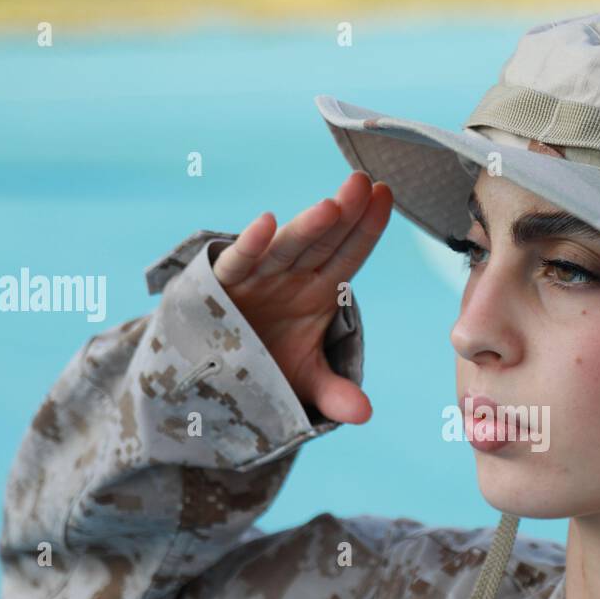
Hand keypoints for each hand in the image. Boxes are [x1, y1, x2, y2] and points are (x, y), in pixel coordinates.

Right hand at [211, 171, 392, 424]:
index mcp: (320, 289)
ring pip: (287, 247)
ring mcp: (260, 276)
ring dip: (307, 227)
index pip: (349, 254)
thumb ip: (334, 393)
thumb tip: (364, 414)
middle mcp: (292, 275)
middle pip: (323, 241)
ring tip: (331, 207)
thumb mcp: (304, 381)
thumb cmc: (268, 362)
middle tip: (363, 184)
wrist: (215, 371)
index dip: (367, 228)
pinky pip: (239, 262)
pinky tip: (265, 223)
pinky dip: (250, 245)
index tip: (384, 196)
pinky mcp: (224, 285)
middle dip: (344, 213)